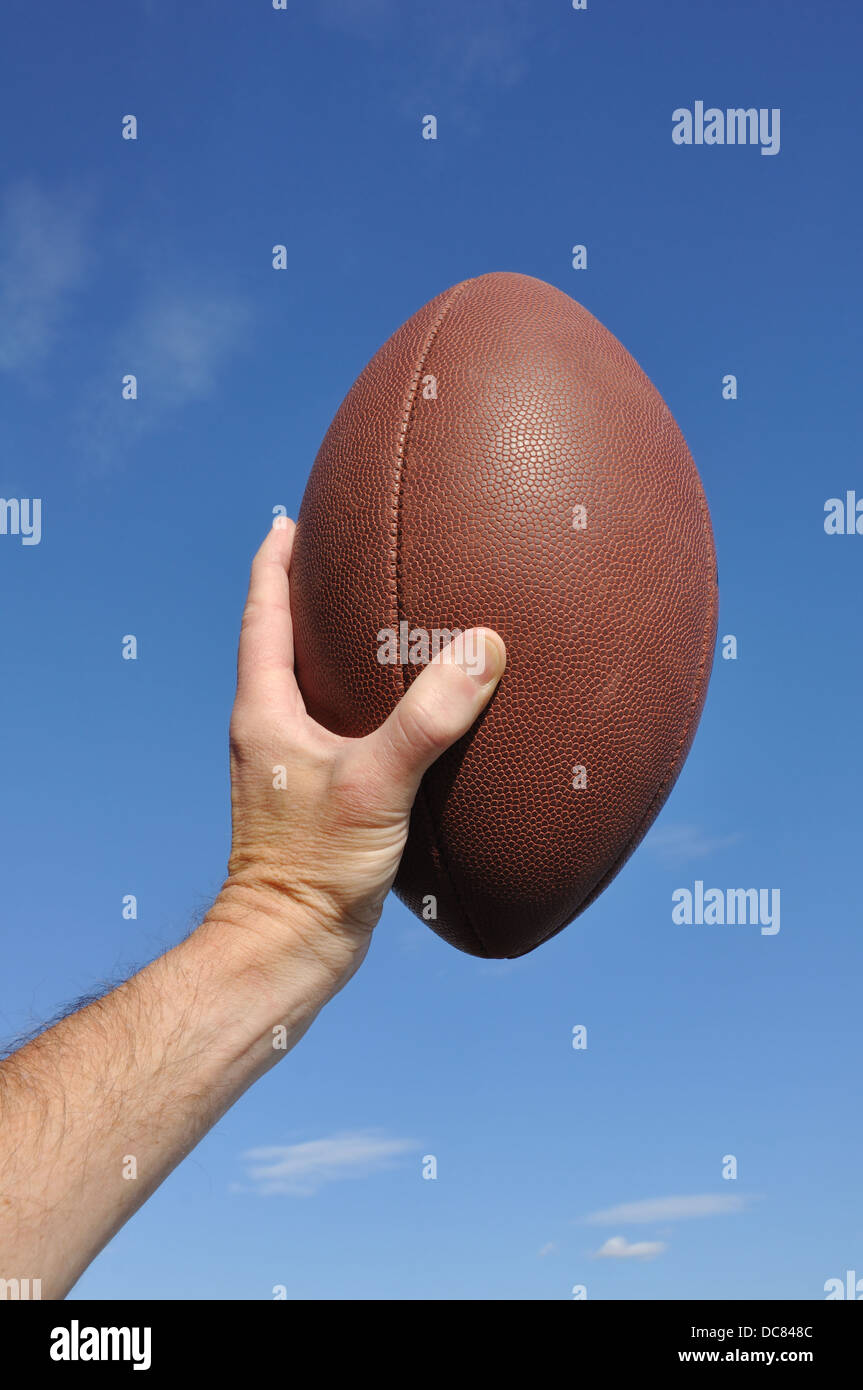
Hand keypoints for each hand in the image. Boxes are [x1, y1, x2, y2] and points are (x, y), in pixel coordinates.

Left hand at [219, 520, 505, 989]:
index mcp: (264, 712)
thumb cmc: (314, 868)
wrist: (291, 947)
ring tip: (374, 620)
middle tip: (341, 556)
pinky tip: (402, 709)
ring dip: (332, 649)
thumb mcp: (376, 783)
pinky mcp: (317, 798)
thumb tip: (484, 647)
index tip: (292, 521)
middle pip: (279, 642)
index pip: (261, 616)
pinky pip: (336, 727)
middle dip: (305, 596)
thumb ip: (429, 717)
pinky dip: (361, 701)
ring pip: (307, 687)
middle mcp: (268, 731)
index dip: (274, 564)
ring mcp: (289, 766)